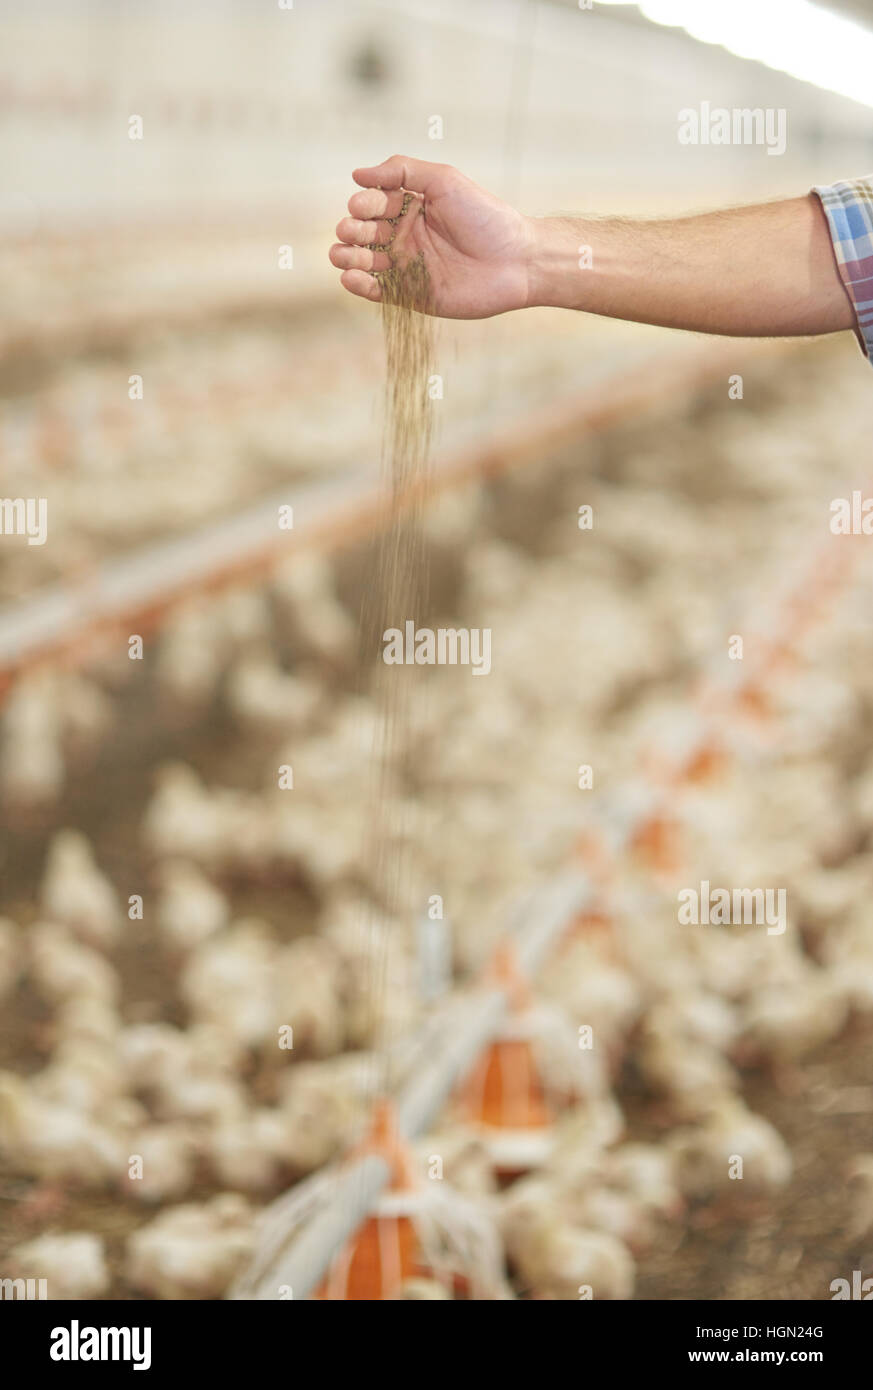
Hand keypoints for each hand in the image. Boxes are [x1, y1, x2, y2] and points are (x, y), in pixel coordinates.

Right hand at [329, 155, 536, 318]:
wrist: (515, 261)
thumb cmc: (485, 216)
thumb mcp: (444, 180)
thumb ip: (402, 170)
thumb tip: (357, 173)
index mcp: (411, 207)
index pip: (373, 203)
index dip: (363, 204)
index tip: (364, 206)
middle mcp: (405, 236)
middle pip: (363, 232)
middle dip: (351, 229)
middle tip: (352, 230)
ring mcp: (407, 266)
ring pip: (364, 261)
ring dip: (346, 256)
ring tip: (341, 254)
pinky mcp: (411, 294)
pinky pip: (377, 291)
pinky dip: (358, 285)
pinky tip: (349, 277)